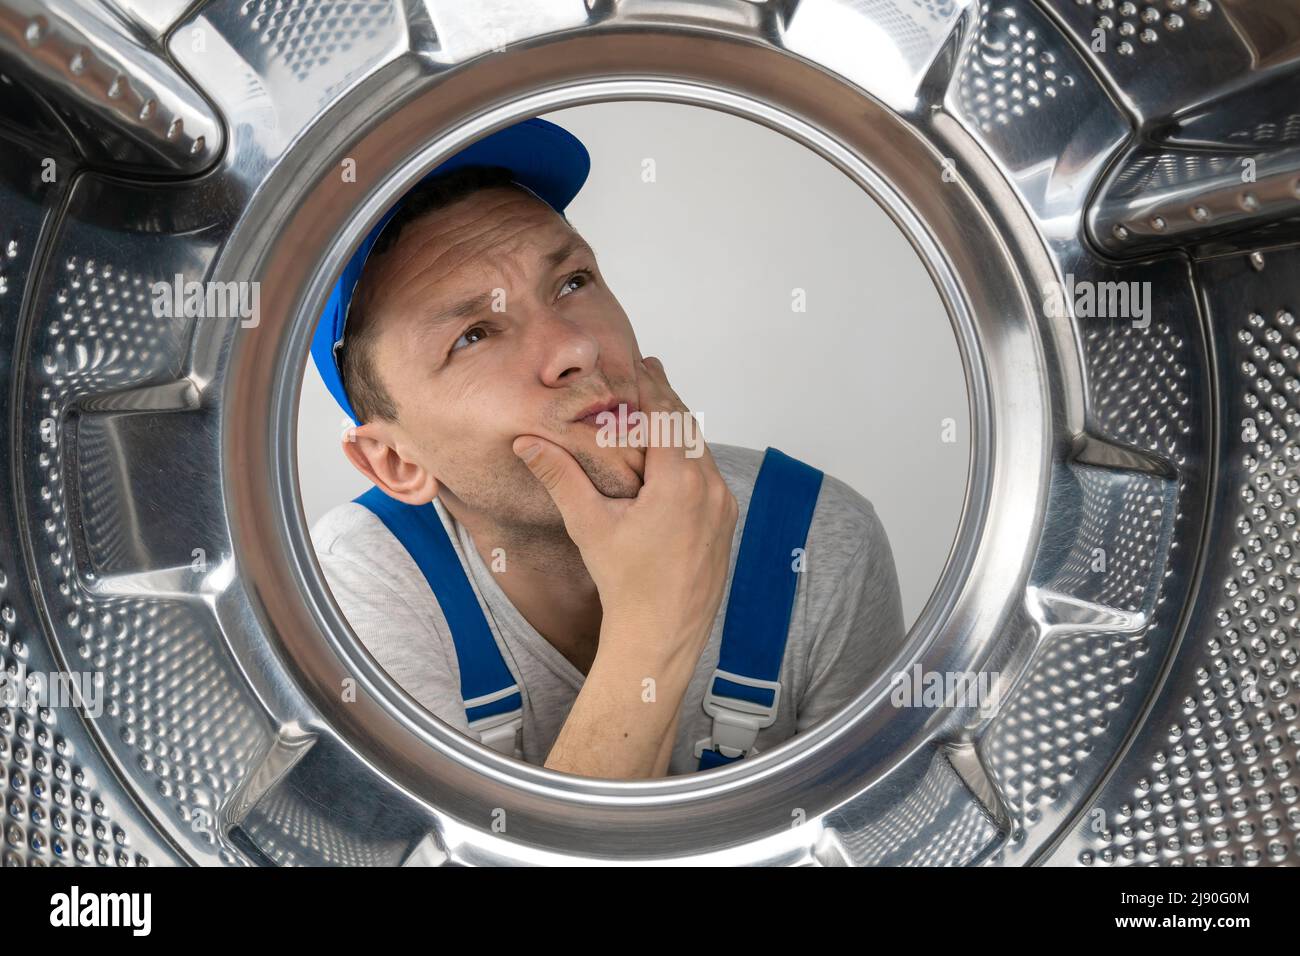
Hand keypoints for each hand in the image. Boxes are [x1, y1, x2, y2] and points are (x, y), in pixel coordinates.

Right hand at [512, 356, 738, 664]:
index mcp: (681, 481)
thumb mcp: (589, 525)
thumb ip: (561, 477)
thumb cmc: (626, 584)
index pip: (667, 415)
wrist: (662, 637)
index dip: (651, 385)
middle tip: (650, 370)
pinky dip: (690, 457)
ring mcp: (723, 508)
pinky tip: (673, 459)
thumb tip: (528, 442)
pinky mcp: (725, 527)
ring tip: (659, 408)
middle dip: (667, 398)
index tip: (641, 360)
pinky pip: (709, 477)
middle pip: (689, 428)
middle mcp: (711, 488)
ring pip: (701, 452)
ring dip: (680, 428)